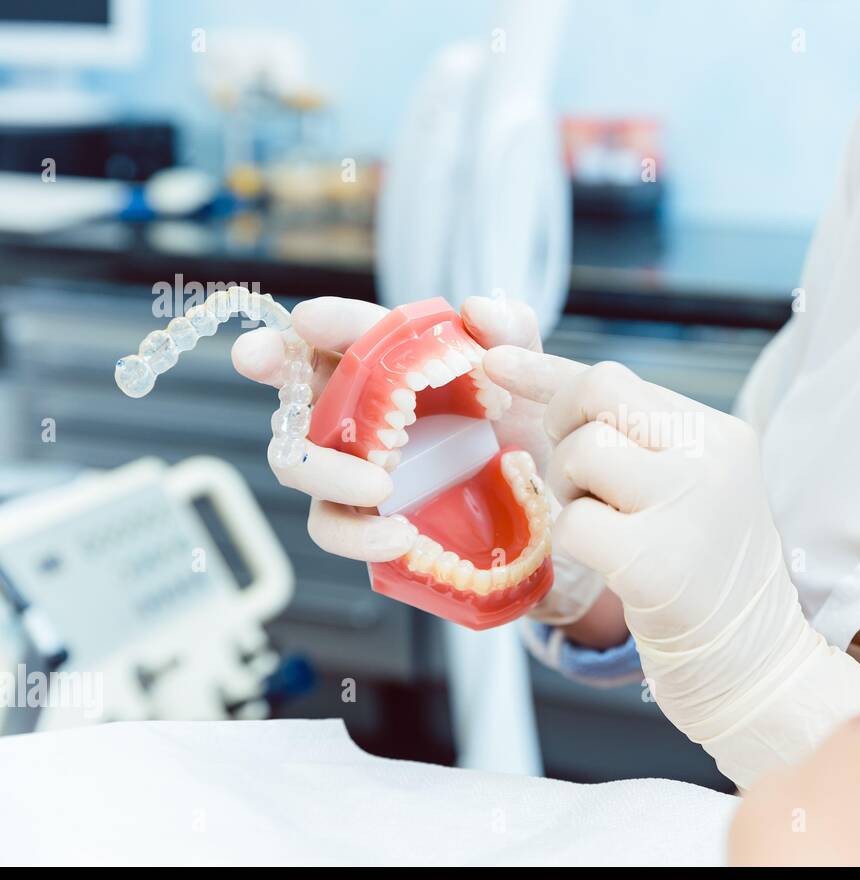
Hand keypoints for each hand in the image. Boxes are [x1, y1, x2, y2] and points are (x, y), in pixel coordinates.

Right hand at [231, 295, 550, 562]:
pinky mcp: (366, 520)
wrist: (549, 502)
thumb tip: (478, 308)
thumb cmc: (524, 428)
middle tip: (255, 356)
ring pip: (300, 462)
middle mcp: (363, 410)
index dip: (325, 320)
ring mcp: (356, 465)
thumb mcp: (532, 377)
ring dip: (325, 470)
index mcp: (394, 363)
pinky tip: (397, 536)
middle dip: (273, 363)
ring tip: (380, 486)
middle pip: (298, 382)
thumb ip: (513, 334)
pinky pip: (336, 527)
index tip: (307, 318)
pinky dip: (357, 534)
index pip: (350, 330)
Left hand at [484, 347, 859, 785]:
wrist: (756, 667)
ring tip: (612, 530)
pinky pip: (573, 524)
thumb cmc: (702, 577)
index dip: (546, 369)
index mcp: (721, 435)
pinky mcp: (657, 562)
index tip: (495, 360)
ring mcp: (689, 505)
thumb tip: (516, 365)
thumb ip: (625, 436)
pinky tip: (613, 566)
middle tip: (579, 481)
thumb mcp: (684, 490)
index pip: (620, 380)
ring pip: (583, 453)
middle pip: (599, 394)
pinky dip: (574, 544)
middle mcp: (712, 458)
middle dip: (565, 431)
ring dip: (573, 495)